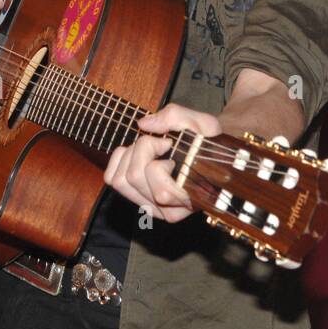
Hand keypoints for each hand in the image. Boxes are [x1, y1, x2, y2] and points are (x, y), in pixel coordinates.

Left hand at [104, 103, 220, 222]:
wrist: (214, 158)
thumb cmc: (209, 143)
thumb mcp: (204, 124)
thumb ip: (176, 118)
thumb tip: (143, 124)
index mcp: (189, 197)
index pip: (155, 178)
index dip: (155, 149)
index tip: (170, 142)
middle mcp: (169, 210)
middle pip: (133, 176)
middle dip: (142, 147)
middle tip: (161, 143)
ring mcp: (153, 209)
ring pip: (119, 180)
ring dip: (130, 154)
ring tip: (151, 150)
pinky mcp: (138, 201)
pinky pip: (113, 180)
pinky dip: (119, 160)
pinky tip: (137, 155)